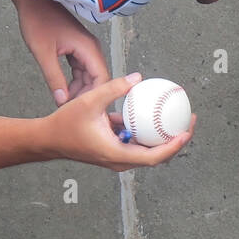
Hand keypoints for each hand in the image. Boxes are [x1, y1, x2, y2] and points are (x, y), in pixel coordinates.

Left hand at [16, 0, 109, 104]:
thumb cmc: (37, 18)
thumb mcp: (43, 52)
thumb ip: (54, 77)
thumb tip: (62, 100)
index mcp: (88, 48)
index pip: (102, 79)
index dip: (95, 97)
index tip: (83, 110)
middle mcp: (91, 48)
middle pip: (98, 79)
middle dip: (86, 96)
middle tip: (72, 110)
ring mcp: (85, 48)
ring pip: (89, 76)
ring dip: (80, 90)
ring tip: (66, 102)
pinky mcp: (78, 48)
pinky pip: (81, 69)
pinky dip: (75, 81)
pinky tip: (64, 90)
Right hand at [41, 72, 193, 170]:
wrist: (48, 140)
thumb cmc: (65, 123)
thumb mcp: (89, 101)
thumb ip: (113, 89)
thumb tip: (137, 77)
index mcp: (117, 154)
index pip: (154, 156)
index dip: (174, 146)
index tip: (186, 131)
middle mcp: (121, 160)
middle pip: (158, 156)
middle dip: (177, 141)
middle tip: (189, 121)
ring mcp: (118, 158)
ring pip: (149, 151)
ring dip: (165, 137)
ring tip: (178, 118)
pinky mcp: (115, 152)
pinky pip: (137, 144)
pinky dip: (148, 133)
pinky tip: (153, 114)